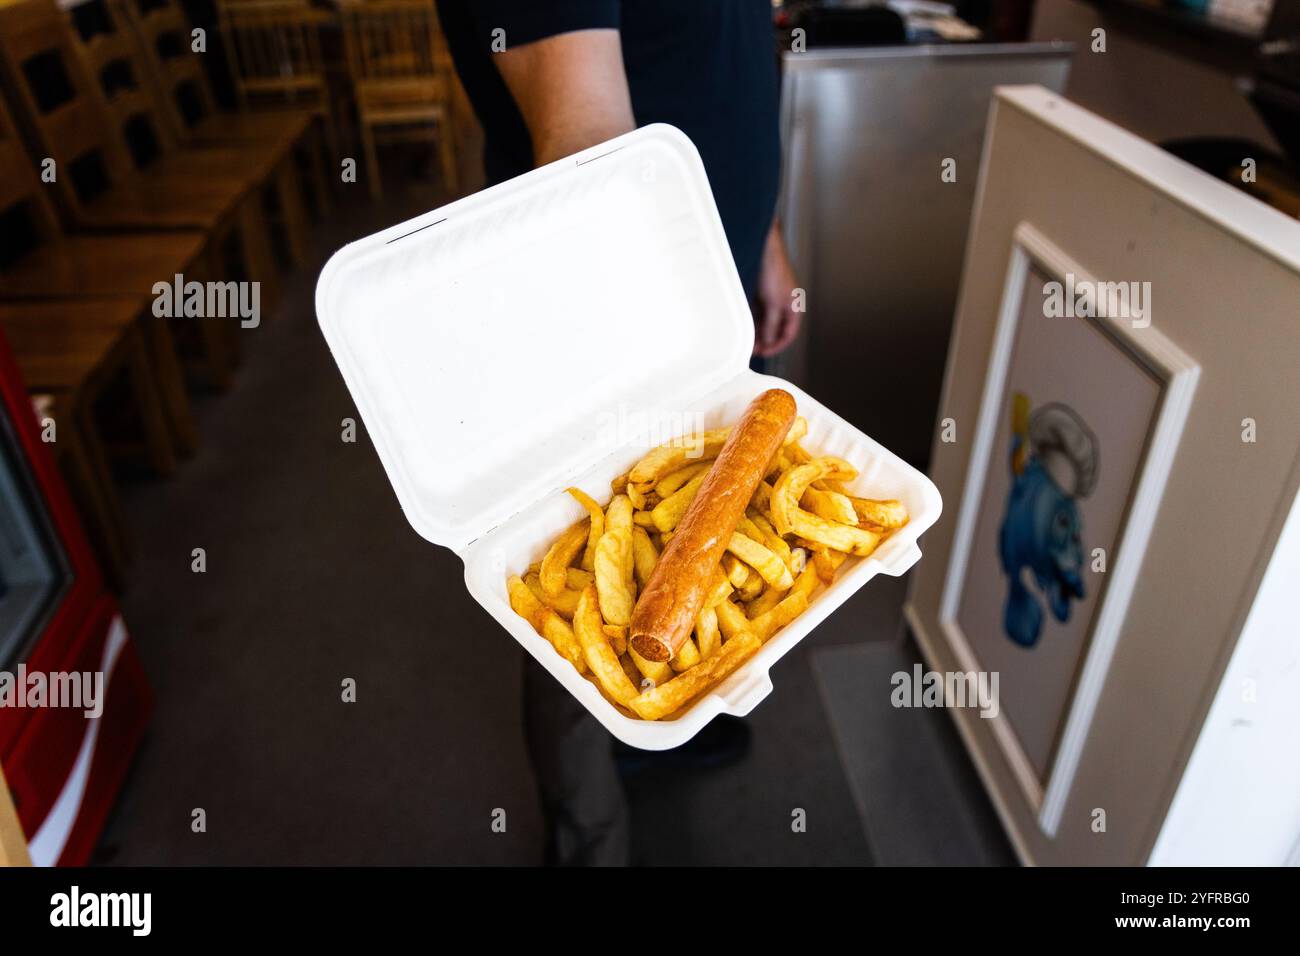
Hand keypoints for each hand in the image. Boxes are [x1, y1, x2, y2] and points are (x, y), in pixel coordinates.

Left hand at [753, 221, 802, 356]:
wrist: (765, 250)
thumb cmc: (774, 270)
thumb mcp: (773, 303)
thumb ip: (771, 324)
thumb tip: (769, 340)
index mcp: (794, 308)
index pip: (789, 334)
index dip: (777, 346)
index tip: (764, 353)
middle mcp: (785, 305)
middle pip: (776, 329)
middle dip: (765, 340)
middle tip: (752, 348)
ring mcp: (774, 300)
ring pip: (766, 322)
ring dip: (757, 331)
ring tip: (746, 339)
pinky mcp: (763, 295)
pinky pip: (758, 313)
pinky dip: (752, 321)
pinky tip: (744, 326)